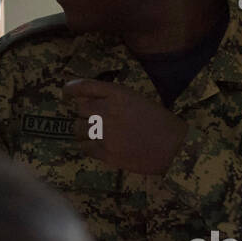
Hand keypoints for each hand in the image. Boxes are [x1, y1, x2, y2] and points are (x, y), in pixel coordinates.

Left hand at [62, 79, 187, 174]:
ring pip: (78, 128)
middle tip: (95, 119)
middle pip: (80, 109)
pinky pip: (85, 147)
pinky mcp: (107, 154)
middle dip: (85, 113)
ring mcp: (106, 133)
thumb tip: (86, 100)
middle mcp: (108, 111)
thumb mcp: (137, 99)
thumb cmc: (160, 121)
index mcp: (118, 94)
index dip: (71, 89)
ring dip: (84, 130)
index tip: (66, 93)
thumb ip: (113, 97)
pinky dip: (89, 146)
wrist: (175, 148)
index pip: (84, 87)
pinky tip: (100, 146)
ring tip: (98, 133)